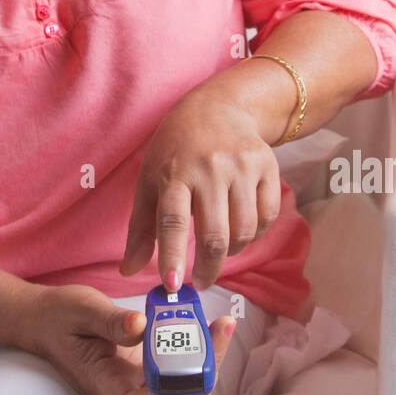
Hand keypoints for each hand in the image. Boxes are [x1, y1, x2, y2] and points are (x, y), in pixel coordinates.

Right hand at [26, 284, 236, 394]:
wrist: (45, 321)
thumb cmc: (60, 317)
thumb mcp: (82, 310)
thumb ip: (112, 321)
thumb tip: (142, 326)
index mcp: (107, 387)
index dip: (173, 391)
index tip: (195, 360)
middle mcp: (129, 394)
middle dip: (206, 368)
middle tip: (220, 325)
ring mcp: (142, 385)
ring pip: (189, 388)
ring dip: (208, 360)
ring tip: (218, 323)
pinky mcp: (150, 371)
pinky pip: (182, 369)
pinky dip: (198, 349)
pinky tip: (203, 321)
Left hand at [119, 87, 281, 291]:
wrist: (217, 107)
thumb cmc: (175, 151)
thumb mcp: (149, 181)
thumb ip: (140, 229)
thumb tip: (128, 272)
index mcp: (173, 173)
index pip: (172, 220)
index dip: (172, 256)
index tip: (172, 286)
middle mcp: (209, 168)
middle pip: (214, 234)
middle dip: (208, 268)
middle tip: (200, 283)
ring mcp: (241, 166)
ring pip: (244, 230)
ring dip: (231, 252)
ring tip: (218, 251)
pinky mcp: (267, 166)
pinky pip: (267, 216)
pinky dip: (255, 234)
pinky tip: (240, 230)